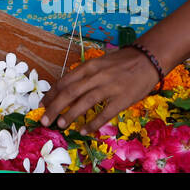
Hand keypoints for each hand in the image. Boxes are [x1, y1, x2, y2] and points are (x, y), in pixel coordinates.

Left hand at [39, 47, 159, 134]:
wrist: (147, 59)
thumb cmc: (121, 62)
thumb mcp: (99, 63)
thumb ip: (84, 75)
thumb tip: (66, 90)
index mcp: (88, 66)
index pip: (65, 81)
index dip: (51, 94)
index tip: (42, 105)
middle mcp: (96, 75)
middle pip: (70, 92)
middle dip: (55, 106)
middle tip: (45, 119)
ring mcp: (109, 87)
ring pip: (84, 102)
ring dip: (70, 114)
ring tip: (60, 125)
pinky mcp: (122, 98)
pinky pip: (105, 113)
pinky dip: (93, 123)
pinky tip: (85, 130)